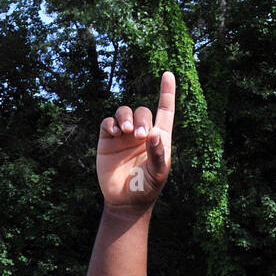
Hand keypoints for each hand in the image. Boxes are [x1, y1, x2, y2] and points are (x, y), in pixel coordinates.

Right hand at [96, 71, 175, 207]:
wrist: (125, 201)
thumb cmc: (146, 188)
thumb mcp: (157, 173)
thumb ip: (158, 153)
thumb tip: (155, 132)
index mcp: (159, 138)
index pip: (164, 110)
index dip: (167, 92)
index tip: (168, 74)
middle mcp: (141, 133)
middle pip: (142, 111)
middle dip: (141, 119)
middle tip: (138, 135)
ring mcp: (124, 136)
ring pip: (124, 112)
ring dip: (125, 117)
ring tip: (126, 130)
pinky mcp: (108, 140)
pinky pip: (108, 123)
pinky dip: (111, 124)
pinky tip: (115, 133)